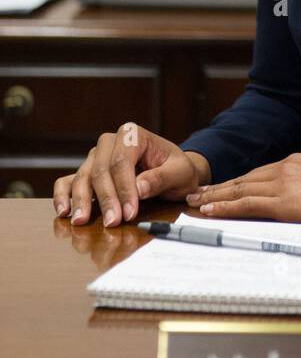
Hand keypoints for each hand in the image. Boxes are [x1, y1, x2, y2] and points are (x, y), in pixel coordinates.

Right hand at [53, 123, 211, 226]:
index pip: (121, 162)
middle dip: (106, 199)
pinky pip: (68, 180)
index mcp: (132, 135)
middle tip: (112, 222)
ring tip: (80, 220)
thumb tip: (139, 188)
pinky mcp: (88, 172)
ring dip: (81, 200)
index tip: (130, 213)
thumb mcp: (180, 172)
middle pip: (100, 170)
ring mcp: (96, 157)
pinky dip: (64, 194)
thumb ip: (162, 178)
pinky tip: (64, 211)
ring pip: (83, 176)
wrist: (173, 171)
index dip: (124, 189)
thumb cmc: (177, 169)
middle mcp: (110, 142)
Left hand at [186, 153, 300, 223]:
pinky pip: (246, 204)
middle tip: (194, 193)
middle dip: (217, 188)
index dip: (236, 182)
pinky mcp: (285, 203)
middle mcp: (285, 169)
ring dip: (214, 198)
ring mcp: (283, 184)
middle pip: (242, 179)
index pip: (257, 174)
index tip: (219, 188)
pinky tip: (210, 211)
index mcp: (296, 163)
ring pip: (239, 190)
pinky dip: (225, 207)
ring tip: (194, 203)